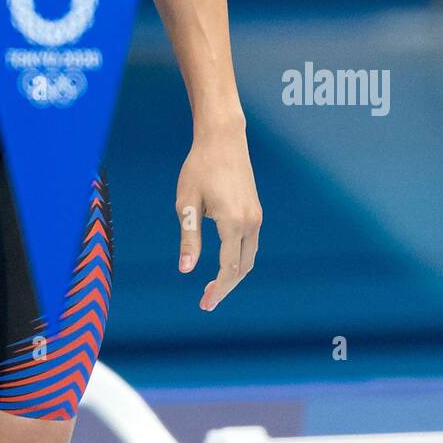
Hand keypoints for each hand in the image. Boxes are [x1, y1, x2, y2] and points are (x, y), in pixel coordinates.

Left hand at [175, 118, 261, 310]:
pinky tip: (223, 261)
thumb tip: (186, 270)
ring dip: (234, 273)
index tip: (205, 304)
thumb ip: (189, 238)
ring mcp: (256, 216)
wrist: (222, 138)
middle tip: (206, 301)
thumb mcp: (187, 203)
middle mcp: (250, 222)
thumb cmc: (199, 167)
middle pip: (242, 267)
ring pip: (249, 256)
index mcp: (232, 222)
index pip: (228, 268)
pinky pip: (250, 243)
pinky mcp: (255, 210)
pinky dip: (239, 258)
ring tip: (213, 286)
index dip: (218, 289)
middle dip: (226, 286)